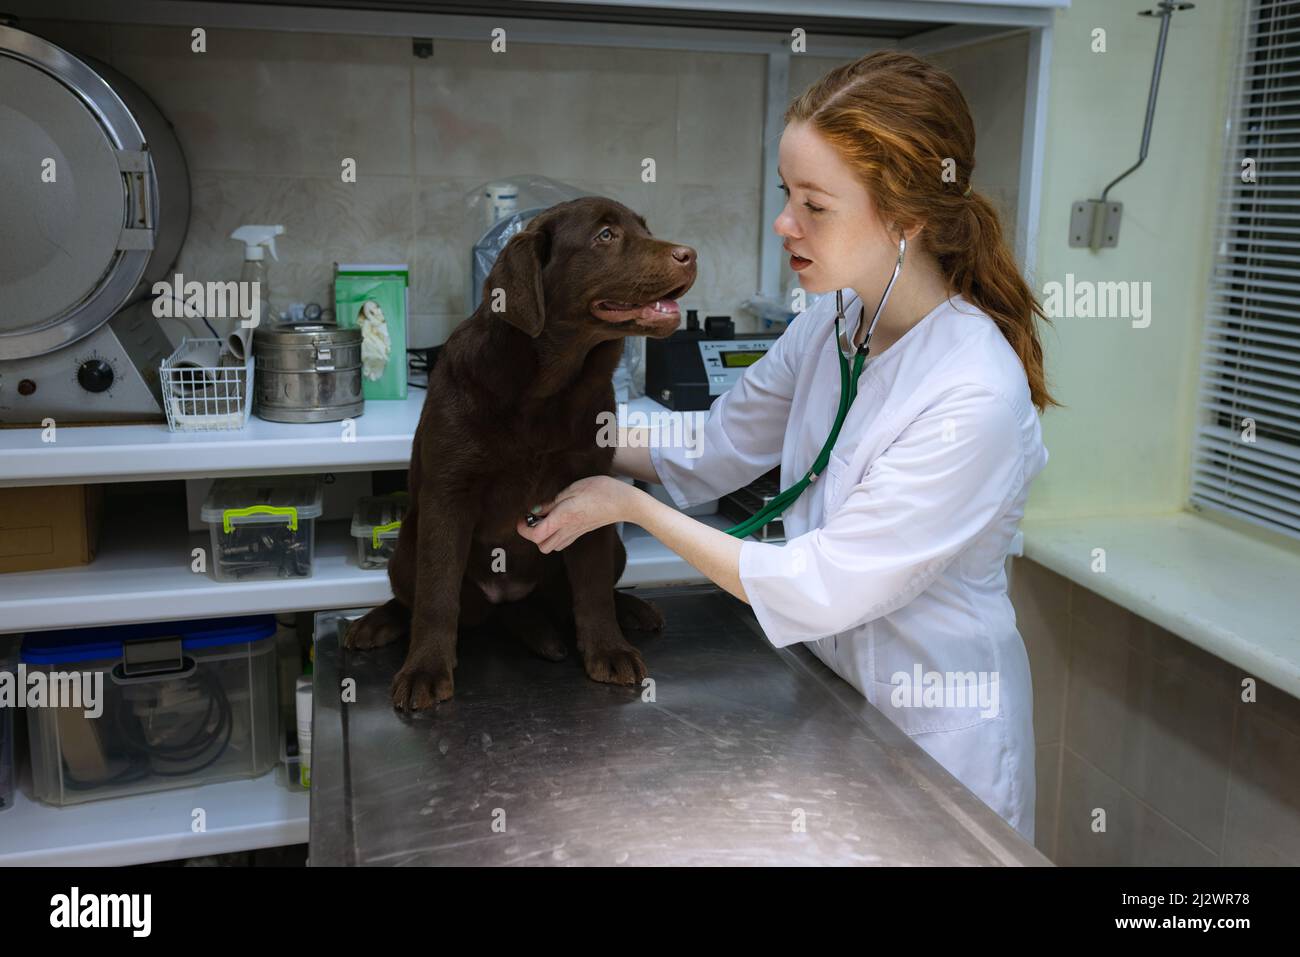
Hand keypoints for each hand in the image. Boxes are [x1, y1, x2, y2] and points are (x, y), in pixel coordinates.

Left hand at [515, 476, 637, 552]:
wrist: (625, 502)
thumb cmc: (602, 490)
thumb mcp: (574, 488)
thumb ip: (552, 500)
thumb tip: (535, 510)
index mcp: (564, 517)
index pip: (536, 535)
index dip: (524, 528)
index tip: (523, 516)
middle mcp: (568, 529)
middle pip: (541, 546)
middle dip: (532, 534)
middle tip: (533, 517)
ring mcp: (575, 534)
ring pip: (550, 547)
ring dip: (543, 536)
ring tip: (545, 518)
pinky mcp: (581, 533)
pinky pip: (561, 543)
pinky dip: (554, 536)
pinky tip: (557, 521)